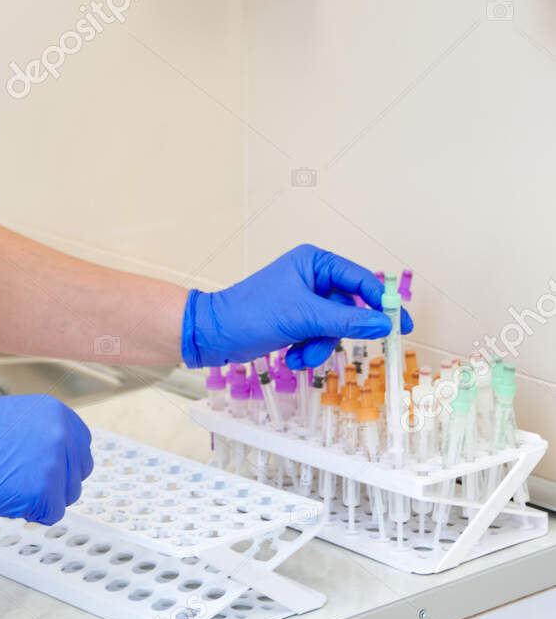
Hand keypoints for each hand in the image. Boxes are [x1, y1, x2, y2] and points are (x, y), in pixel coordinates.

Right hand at [0, 390, 93, 523]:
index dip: (64, 463)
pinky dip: (32, 512)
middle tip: (24, 481)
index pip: (82, 446)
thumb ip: (42, 434)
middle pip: (77, 473)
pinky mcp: (43, 492)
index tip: (47, 469)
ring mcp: (55, 464)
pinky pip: (50, 514)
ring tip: (11, 485)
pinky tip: (8, 496)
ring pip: (67, 496)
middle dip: (55, 482)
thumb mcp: (17, 418)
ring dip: (44, 497)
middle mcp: (63, 436)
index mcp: (58, 414)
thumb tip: (55, 457)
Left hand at [180, 244, 413, 371]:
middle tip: (339, 347)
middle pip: (349, 308)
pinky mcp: (298, 320)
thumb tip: (383, 323)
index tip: (402, 323)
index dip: (382, 301)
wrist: (215, 334)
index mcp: (315, 262)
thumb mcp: (304, 317)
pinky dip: (309, 350)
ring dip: (320, 346)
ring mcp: (305, 300)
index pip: (360, 279)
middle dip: (337, 332)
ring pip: (335, 327)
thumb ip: (346, 320)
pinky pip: (319, 337)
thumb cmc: (251, 313)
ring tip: (300, 355)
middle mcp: (312, 277)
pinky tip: (291, 356)